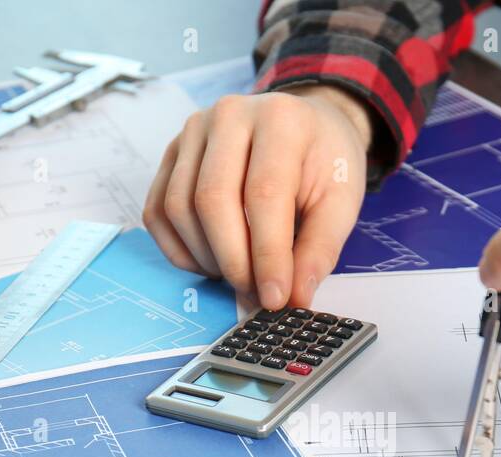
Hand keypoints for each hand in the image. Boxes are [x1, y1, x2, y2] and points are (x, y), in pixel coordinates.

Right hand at [144, 86, 371, 309]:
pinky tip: (210, 262)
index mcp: (281, 120)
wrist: (305, 124)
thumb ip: (320, 249)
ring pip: (179, 208)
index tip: (275, 297)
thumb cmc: (324, 162)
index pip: (263, 194)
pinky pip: (158, 211)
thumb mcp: (343, 201)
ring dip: (206, 257)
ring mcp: (193, 132)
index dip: (267, 254)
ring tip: (238, 275)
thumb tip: (295, 296)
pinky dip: (179, 249)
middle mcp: (229, 115)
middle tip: (254, 292)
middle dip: (233, 261)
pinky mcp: (171, 154)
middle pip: (212, 200)